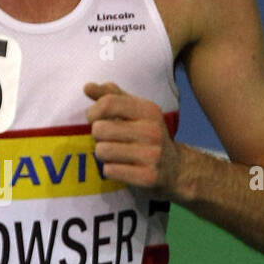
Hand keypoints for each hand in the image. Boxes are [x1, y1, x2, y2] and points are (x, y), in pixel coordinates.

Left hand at [84, 81, 180, 195]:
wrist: (175, 168)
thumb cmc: (147, 135)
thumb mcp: (135, 111)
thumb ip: (111, 96)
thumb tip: (87, 87)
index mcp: (148, 110)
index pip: (108, 103)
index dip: (93, 112)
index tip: (95, 119)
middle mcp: (152, 131)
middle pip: (100, 129)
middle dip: (98, 136)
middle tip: (110, 139)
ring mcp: (151, 154)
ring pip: (102, 151)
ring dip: (103, 154)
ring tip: (116, 153)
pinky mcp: (147, 176)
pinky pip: (109, 170)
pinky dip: (110, 170)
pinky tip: (122, 167)